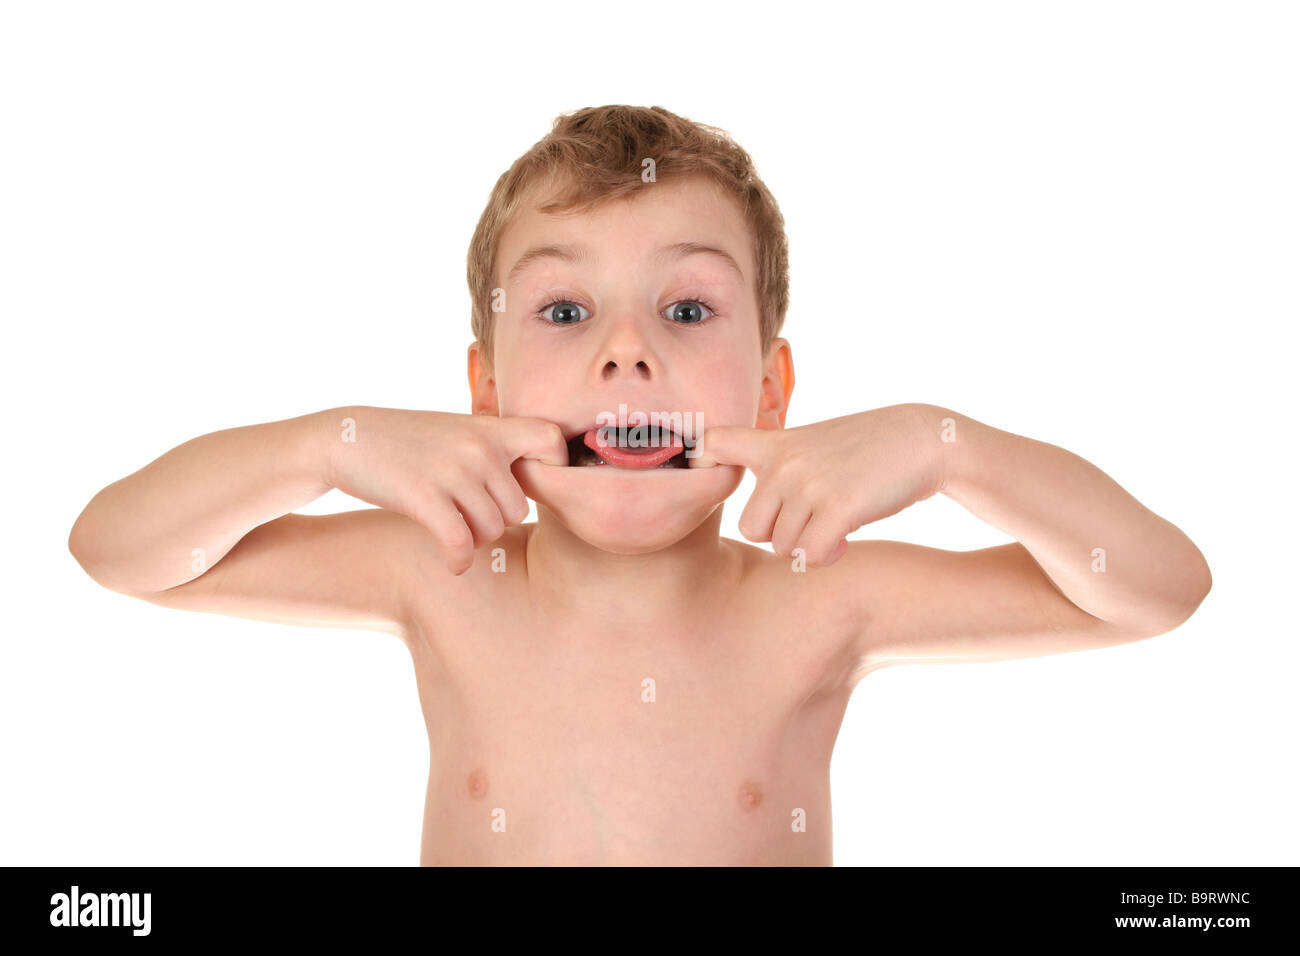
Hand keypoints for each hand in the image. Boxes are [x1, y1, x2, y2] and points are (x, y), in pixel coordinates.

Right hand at [324, 406, 566, 573]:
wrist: (347, 439)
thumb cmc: (408, 442)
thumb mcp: (456, 431)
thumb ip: (493, 449)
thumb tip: (537, 480)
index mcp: (490, 429)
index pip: (551, 440)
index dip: (554, 468)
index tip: (528, 488)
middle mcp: (478, 448)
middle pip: (518, 509)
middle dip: (496, 522)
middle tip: (470, 521)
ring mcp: (453, 472)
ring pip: (494, 530)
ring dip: (476, 540)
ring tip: (456, 531)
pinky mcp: (426, 497)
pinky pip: (462, 543)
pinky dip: (459, 559)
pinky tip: (453, 562)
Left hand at [688, 404, 945, 566]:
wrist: (920, 441)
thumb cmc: (863, 449)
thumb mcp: (811, 443)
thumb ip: (777, 463)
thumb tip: (745, 502)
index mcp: (774, 445)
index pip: (713, 443)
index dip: (697, 462)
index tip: (696, 470)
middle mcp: (784, 463)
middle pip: (750, 527)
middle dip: (779, 533)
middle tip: (809, 521)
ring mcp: (809, 485)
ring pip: (783, 546)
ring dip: (808, 544)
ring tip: (833, 524)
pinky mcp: (838, 508)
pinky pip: (812, 556)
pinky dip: (828, 556)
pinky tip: (845, 539)